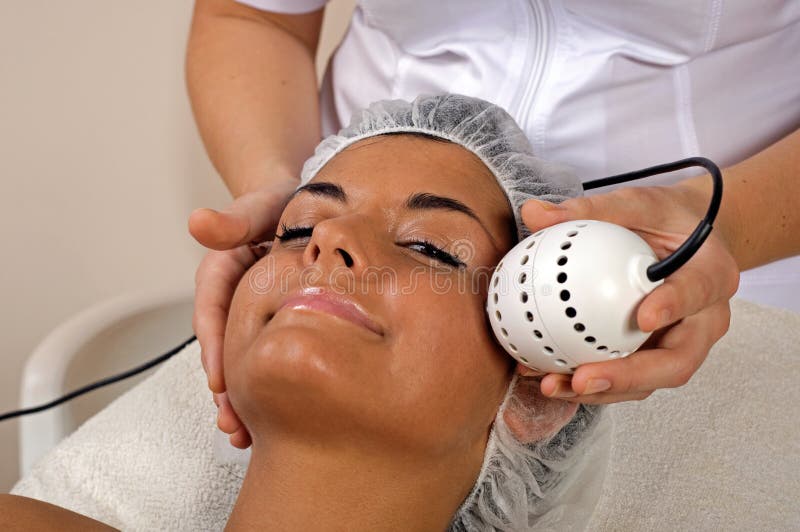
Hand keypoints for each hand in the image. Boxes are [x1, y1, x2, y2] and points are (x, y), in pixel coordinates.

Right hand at [189, 177, 298, 447]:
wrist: (302, 205)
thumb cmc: (277, 203)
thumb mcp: (258, 206)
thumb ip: (232, 220)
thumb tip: (199, 221)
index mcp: (220, 272)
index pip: (211, 312)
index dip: (214, 346)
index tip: (219, 380)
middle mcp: (230, 299)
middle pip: (222, 347)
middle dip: (226, 389)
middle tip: (233, 424)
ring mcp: (250, 315)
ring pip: (242, 360)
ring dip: (241, 399)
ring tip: (247, 436)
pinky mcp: (271, 324)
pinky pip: (264, 357)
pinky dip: (266, 386)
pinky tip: (275, 418)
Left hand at [518, 184, 739, 403]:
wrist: (685, 241)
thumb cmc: (664, 221)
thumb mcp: (636, 203)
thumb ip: (591, 209)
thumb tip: (534, 213)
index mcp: (711, 274)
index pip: (697, 292)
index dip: (674, 306)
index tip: (643, 317)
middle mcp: (704, 320)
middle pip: (678, 361)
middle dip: (630, 376)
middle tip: (583, 379)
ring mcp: (681, 345)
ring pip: (650, 380)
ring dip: (603, 389)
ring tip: (554, 385)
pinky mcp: (656, 357)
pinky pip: (628, 378)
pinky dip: (592, 382)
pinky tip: (550, 377)